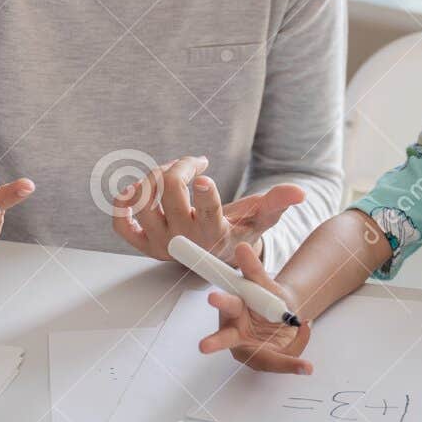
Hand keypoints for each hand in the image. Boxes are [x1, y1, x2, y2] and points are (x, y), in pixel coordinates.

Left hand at [111, 155, 305, 263]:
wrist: (213, 256)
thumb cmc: (237, 230)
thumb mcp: (260, 218)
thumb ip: (277, 203)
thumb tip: (300, 191)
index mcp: (215, 233)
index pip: (208, 213)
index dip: (204, 194)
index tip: (202, 176)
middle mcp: (185, 239)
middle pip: (169, 191)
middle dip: (181, 166)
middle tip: (193, 164)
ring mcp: (160, 242)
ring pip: (144, 199)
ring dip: (155, 176)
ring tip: (172, 173)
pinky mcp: (142, 242)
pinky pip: (121, 223)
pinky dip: (122, 203)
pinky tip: (135, 189)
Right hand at [196, 243, 312, 374]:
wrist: (283, 314)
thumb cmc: (265, 299)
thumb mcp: (264, 284)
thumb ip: (253, 268)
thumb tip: (242, 246)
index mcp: (233, 310)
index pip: (227, 303)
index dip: (220, 300)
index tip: (212, 296)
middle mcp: (235, 333)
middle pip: (225, 338)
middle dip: (214, 342)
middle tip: (203, 346)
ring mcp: (248, 350)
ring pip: (264, 359)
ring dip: (286, 362)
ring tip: (304, 366)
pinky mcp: (263, 361)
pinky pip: (283, 359)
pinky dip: (297, 351)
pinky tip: (305, 347)